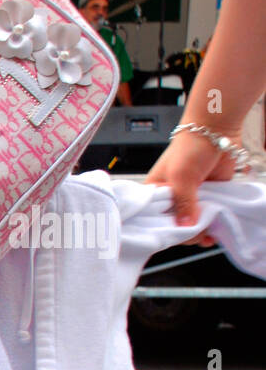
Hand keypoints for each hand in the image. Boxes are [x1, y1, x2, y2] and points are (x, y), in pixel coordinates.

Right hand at [143, 129, 237, 246]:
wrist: (217, 131)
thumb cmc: (189, 147)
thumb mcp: (181, 176)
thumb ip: (183, 202)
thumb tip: (186, 227)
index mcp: (154, 193)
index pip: (152, 220)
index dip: (160, 232)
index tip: (171, 238)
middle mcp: (170, 200)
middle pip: (173, 226)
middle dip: (184, 234)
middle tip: (195, 233)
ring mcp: (189, 200)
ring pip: (191, 225)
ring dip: (200, 232)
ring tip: (207, 234)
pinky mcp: (207, 199)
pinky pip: (207, 218)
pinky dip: (211, 227)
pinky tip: (214, 232)